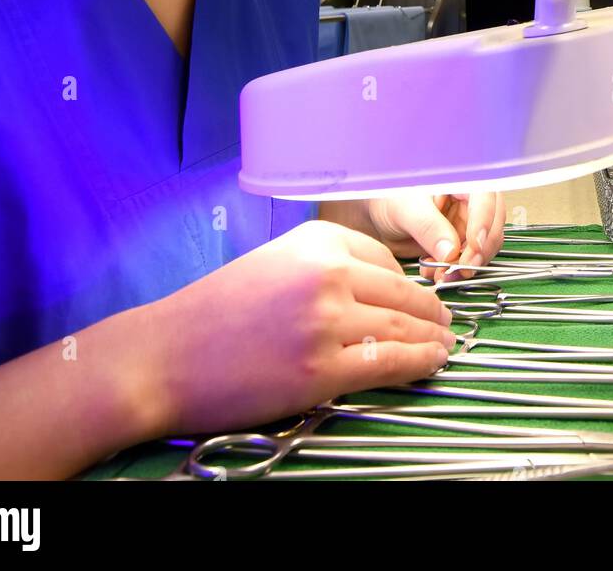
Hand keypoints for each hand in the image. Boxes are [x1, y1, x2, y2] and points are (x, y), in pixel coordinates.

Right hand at [144, 220, 455, 436]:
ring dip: (433, 340)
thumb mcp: (273, 265)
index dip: (410, 285)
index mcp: (316, 240)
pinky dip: (418, 365)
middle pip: (403, 294)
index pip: (386, 260)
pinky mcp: (321, 371)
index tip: (421, 298)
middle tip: (446, 325)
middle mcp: (327, 274)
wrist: (166, 355)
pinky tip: (431, 365)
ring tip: (444, 347)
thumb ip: (323, 269)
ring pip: (402, 329)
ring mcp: (326, 323)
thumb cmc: (215, 312)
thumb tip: (378, 291)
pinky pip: (388, 365)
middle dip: (432, 313)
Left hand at [367, 192, 506, 282]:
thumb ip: (428, 226)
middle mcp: (468, 201)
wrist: (376, 217)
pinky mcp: (459, 244)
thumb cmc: (387, 199)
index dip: (485, 221)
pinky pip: (467, 260)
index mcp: (460, 181)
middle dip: (479, 250)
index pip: (485, 198)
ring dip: (466, 265)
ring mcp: (466, 223)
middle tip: (462, 269)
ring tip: (441, 276)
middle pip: (492, 225)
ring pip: (483, 247)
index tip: (475, 245)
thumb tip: (451, 251)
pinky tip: (436, 274)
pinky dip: (455, 270)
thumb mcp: (405, 209)